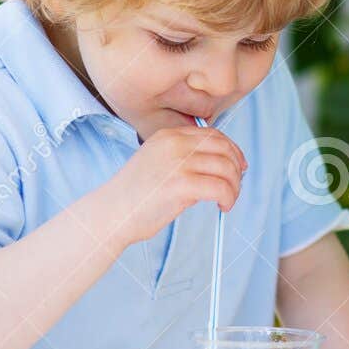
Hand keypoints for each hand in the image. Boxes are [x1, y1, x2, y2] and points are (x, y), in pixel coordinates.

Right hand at [99, 126, 247, 245]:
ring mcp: (178, 163)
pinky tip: (223, 207)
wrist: (111, 213)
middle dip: (236, 166)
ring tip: (228, 200)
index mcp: (168, 135)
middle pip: (223, 147)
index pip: (212, 134)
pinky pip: (221, 188)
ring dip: (234, 186)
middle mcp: (174, 143)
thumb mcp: (157, 163)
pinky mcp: (182, 185)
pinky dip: (229, 198)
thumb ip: (184, 158)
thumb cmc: (134, 196)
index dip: (231, 149)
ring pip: (226, 168)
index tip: (238, 165)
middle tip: (235, 185)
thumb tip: (221, 165)